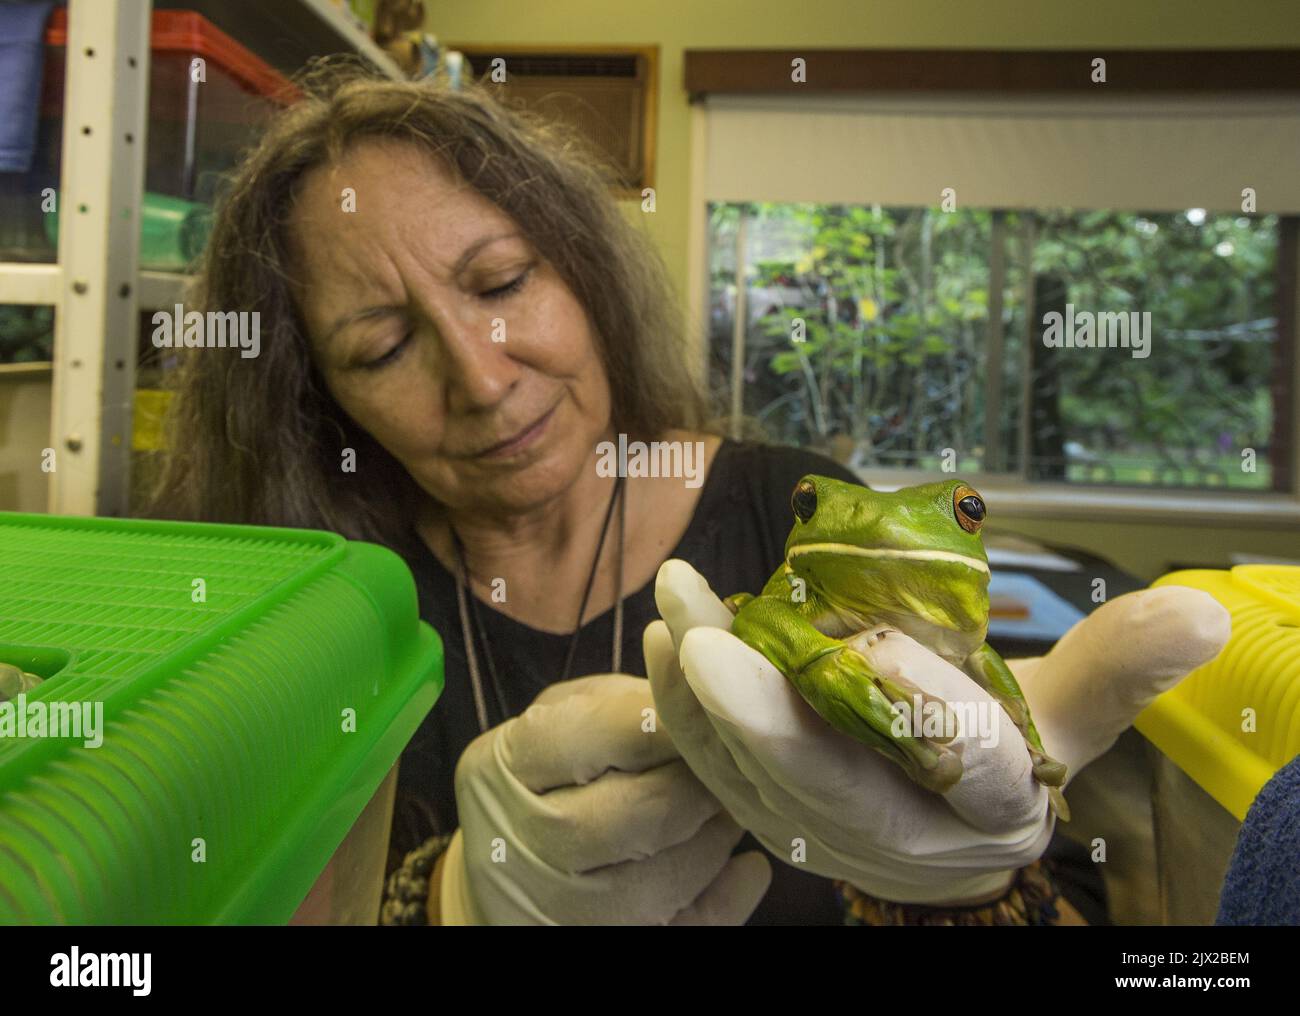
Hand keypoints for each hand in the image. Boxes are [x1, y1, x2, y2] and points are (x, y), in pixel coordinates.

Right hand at [438, 673, 771, 924]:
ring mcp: (566, 910)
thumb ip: (620, 701)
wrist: (499, 879)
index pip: (599, 733)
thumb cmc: (544, 777)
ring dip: (720, 830)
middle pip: (647, 810)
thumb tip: (701, 692)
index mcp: (508, 765)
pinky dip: (731, 889)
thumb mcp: (556, 717)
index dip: (672, 714)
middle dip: (704, 778)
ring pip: (676, 872)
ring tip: (728, 800)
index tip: (711, 698)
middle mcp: (528, 845)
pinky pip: (694, 925)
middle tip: (732, 756)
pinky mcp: (610, 945)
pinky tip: (740, 861)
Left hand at [645, 560, 1228, 904]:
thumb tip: (1198, 610)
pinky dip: (682, 711)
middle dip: (757, 707)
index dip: (928, 708)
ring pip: (746, 770)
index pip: (962, 766)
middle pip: (823, 778)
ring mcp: (820, 830)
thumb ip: (1118, 667)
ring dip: (697, 692)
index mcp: (983, 807)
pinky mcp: (768, 814)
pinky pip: (713, 771)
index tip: (879, 642)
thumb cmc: (1001, 752)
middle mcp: (895, 833)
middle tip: (701, 630)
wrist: (942, 833)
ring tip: (672, 609)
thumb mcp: (1067, 714)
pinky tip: (659, 644)